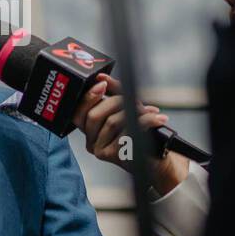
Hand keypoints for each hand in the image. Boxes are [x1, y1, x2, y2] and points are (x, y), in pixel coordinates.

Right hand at [71, 73, 189, 194]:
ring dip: (134, 111)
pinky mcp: (115, 157)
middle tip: (131, 100)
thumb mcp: (126, 108)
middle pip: (93, 115)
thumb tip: (102, 78)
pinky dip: (146, 122)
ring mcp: (101, 150)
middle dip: (115, 102)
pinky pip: (128, 133)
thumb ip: (113, 91)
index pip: (77, 113)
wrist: (157, 158)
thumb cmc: (141, 133)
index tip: (102, 85)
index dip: (88, 97)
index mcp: (89, 130)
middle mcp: (91, 142)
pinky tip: (156, 119)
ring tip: (149, 111)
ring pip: (111, 122)